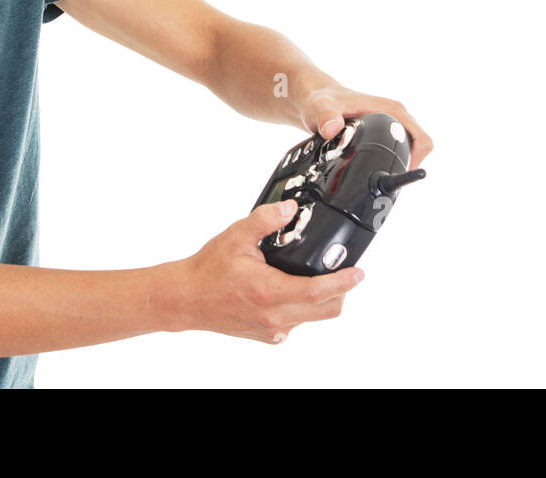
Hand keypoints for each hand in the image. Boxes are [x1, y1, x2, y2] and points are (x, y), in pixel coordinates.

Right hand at [164, 200, 366, 343]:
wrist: (187, 298)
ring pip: (311, 318)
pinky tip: (286, 292)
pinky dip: (300, 309)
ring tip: (310, 277)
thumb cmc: (209, 270)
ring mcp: (272, 330)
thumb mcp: (236, 236)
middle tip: (343, 274)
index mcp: (269, 291)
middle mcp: (274, 316)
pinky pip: (295, 324)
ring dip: (319, 300)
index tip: (358, 273)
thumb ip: (265, 220)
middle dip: (341, 292)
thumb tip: (290, 209)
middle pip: (325, 310)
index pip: (319, 291)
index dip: (343, 282)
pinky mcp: (268, 337)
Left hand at [299, 85, 433, 169]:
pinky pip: (400, 149)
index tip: (397, 174)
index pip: (421, 139)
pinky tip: (376, 169)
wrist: (318, 99)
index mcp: (392, 110)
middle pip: (419, 147)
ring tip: (380, 175)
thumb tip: (332, 129)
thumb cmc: (322, 101)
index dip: (416, 160)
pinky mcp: (386, 132)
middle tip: (385, 178)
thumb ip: (326, 117)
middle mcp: (397, 116)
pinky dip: (393, 161)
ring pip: (410, 149)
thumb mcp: (321, 108)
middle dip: (407, 165)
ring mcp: (393, 124)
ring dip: (400, 163)